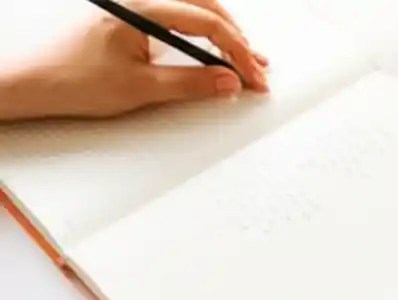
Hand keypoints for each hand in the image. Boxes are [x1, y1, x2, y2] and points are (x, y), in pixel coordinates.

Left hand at [0, 0, 267, 120]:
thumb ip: (190, 83)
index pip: (207, 22)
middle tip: (257, 69)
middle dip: (237, 39)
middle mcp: (141, 1)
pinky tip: (215, 49)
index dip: (237, 50)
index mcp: (143, 9)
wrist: (36, 82)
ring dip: (224, 33)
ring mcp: (136, 8)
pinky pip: (178, 16)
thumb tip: (227, 81)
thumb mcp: (140, 88)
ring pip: (194, 9)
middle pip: (206, 8)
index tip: (253, 75)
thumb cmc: (74, 80)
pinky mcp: (132, 19)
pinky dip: (203, 32)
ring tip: (246, 59)